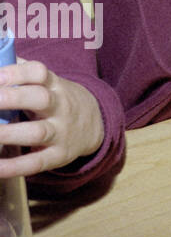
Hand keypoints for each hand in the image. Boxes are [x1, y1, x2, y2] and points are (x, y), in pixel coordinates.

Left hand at [0, 59, 104, 177]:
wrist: (95, 125)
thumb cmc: (56, 100)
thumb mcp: (47, 82)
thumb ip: (20, 70)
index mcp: (53, 85)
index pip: (39, 72)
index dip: (16, 72)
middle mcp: (59, 106)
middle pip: (39, 98)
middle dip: (11, 98)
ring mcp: (61, 131)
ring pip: (38, 131)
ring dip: (9, 133)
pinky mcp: (58, 155)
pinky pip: (37, 162)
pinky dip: (15, 166)